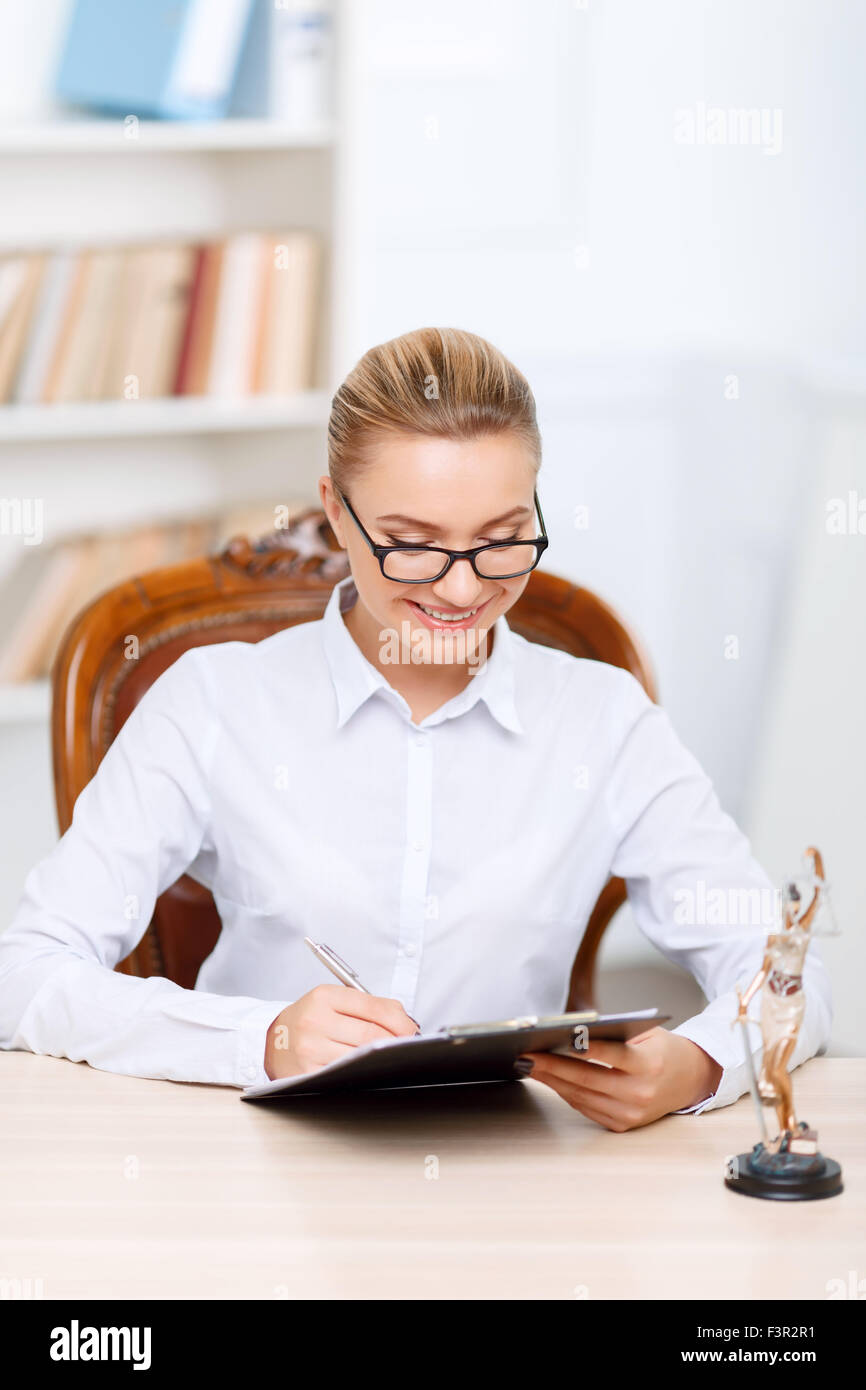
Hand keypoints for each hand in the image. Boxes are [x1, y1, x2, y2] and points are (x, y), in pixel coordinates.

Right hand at [264, 986, 418, 1079]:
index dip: (400, 1021)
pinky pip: (344, 1074)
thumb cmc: (309, 1019)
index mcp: (324, 997)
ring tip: (388, 1056)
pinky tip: (365, 1068)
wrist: (271, 1040)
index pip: (374, 1008)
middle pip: (371, 1035)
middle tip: (406, 1045)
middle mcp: (314, 1021)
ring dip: (380, 1058)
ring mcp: (309, 1049)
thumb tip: (405, 1020)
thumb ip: (368, 1006)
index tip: (411, 1029)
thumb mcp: (332, 1000)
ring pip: (361, 1057)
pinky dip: (360, 1072)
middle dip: (395, 1041)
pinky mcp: (307, 1073)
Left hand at [517, 1027, 722, 1131]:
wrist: (689, 1080)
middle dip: (552, 1066)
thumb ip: (615, 1033)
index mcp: (649, 1064)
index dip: (581, 1047)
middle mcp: (640, 1092)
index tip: (554, 1039)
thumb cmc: (663, 1050)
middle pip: (588, 1079)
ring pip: (582, 1096)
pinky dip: (566, 1093)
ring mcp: (631, 1113)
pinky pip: (586, 1108)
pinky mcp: (622, 1125)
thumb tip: (571, 1032)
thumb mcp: (646, 1034)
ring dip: (552, 1081)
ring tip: (530, 1065)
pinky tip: (550, 1080)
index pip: (611, 1054)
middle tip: (526, 1054)